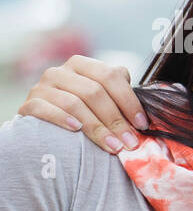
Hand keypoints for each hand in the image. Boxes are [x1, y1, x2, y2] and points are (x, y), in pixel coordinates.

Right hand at [17, 54, 147, 152]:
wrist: (45, 122)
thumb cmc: (84, 111)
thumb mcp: (103, 99)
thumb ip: (120, 100)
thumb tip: (146, 120)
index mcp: (83, 65)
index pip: (110, 76)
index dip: (129, 101)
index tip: (142, 125)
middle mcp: (61, 71)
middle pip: (94, 92)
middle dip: (116, 120)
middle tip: (130, 142)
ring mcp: (42, 86)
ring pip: (74, 103)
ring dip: (96, 127)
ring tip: (112, 146)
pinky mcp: (29, 103)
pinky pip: (45, 109)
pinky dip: (62, 119)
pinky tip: (76, 130)